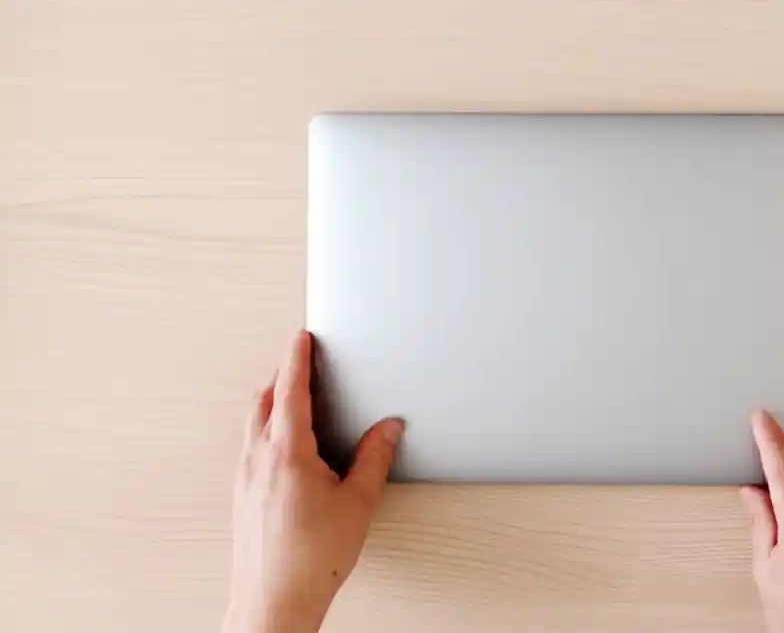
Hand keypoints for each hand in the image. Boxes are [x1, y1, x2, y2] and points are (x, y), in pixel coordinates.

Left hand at [223, 330, 403, 632]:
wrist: (273, 601)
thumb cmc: (311, 559)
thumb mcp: (358, 502)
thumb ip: (374, 458)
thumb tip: (387, 428)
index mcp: (287, 452)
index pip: (291, 389)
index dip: (297, 357)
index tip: (301, 336)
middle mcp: (258, 459)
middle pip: (264, 400)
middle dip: (282, 375)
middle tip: (299, 359)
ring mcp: (245, 478)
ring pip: (253, 423)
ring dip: (271, 401)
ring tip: (292, 396)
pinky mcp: (241, 496)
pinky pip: (250, 446)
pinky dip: (265, 428)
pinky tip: (282, 444)